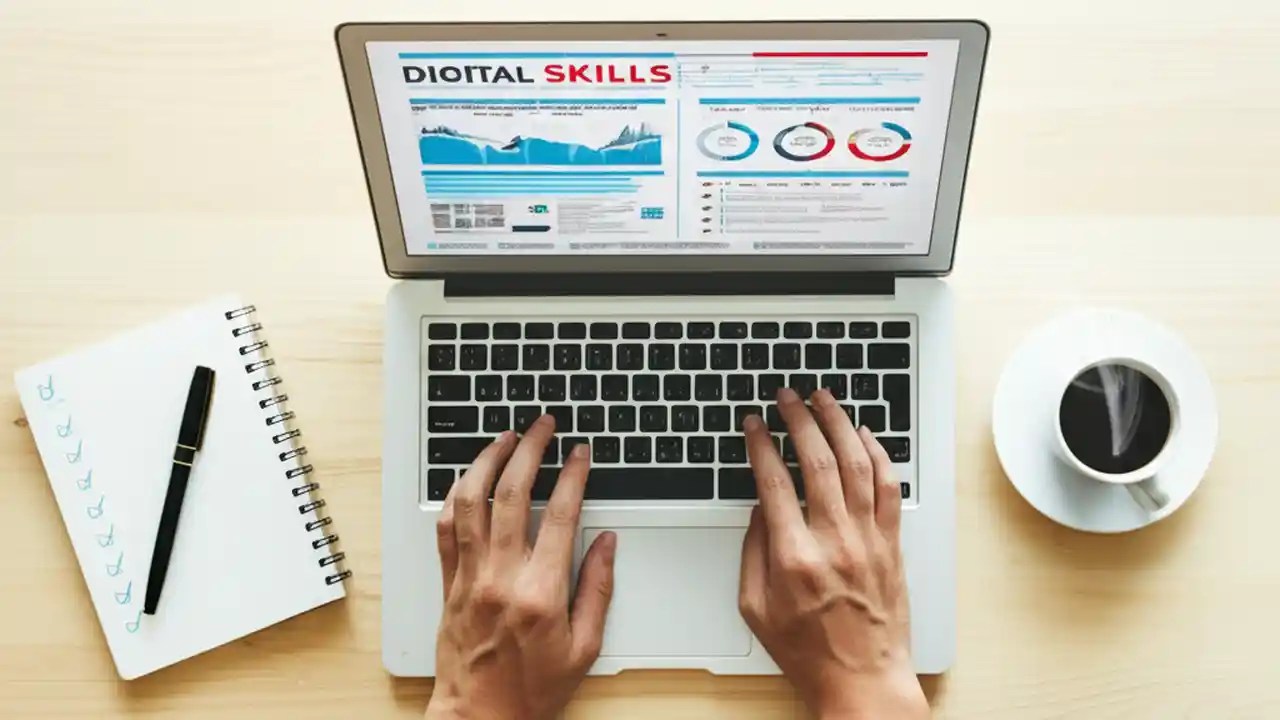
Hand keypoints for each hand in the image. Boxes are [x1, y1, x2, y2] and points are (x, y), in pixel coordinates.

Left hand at [426, 416, 616, 719]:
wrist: (479, 717)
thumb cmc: (533, 690)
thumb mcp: (585, 646)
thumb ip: (598, 589)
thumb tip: (606, 542)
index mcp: (541, 592)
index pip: (561, 515)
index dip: (573, 475)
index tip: (581, 453)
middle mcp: (501, 577)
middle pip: (513, 494)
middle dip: (530, 450)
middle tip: (542, 425)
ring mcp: (470, 577)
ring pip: (471, 502)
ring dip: (487, 461)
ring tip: (504, 438)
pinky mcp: (448, 583)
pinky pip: (446, 528)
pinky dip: (455, 496)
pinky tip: (468, 479)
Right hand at [738, 389, 927, 719]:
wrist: (863, 682)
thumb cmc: (807, 652)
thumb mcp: (755, 607)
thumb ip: (752, 550)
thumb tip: (760, 506)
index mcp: (794, 557)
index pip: (774, 481)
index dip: (760, 445)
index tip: (754, 425)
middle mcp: (835, 542)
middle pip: (818, 461)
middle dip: (798, 420)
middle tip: (785, 397)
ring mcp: (868, 541)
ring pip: (857, 464)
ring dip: (839, 424)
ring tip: (824, 399)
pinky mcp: (892, 545)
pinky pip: (889, 487)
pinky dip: (878, 454)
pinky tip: (865, 435)